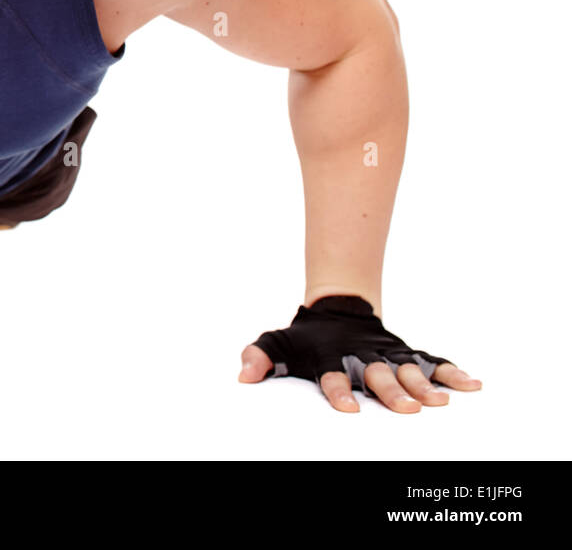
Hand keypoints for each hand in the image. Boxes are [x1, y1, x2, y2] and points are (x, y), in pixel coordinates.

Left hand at [238, 294, 481, 412]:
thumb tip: (243, 376)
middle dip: (391, 391)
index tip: (347, 408)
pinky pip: (432, 361)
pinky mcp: (406, 353)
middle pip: (377, 375)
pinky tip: (472, 385)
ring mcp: (387, 354)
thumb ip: (257, 357)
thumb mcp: (276, 342)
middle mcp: (362, 356)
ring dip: (423, 386)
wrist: (337, 306)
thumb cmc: (305, 336)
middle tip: (405, 410)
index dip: (339, 389)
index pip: (332, 374)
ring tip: (439, 403)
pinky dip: (452, 371)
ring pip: (408, 369)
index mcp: (330, 356)